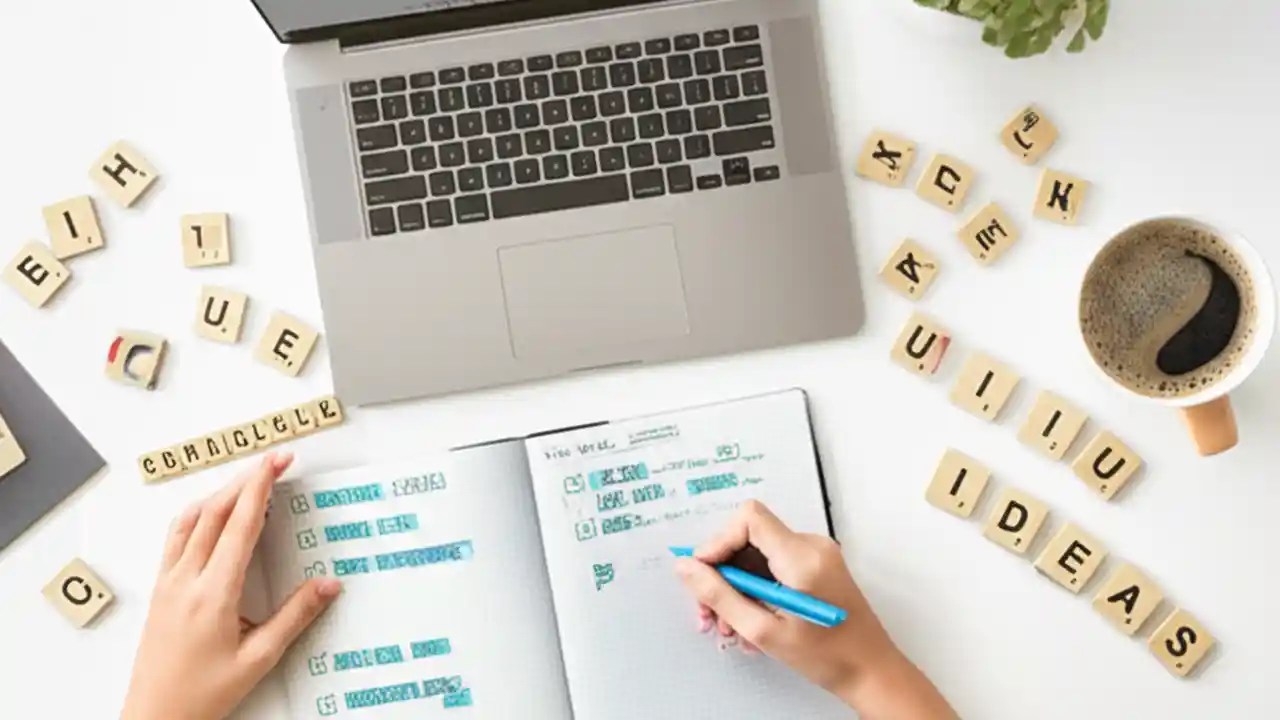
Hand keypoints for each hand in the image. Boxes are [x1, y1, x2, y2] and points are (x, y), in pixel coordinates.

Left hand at [122, 453, 341, 719]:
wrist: (154, 718)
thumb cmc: (200, 695)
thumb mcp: (258, 658)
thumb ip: (295, 617)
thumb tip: (327, 586)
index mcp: (213, 594)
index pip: (240, 524)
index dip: (260, 487)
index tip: (276, 462)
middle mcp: (185, 581)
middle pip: (215, 512)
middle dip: (246, 479)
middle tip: (274, 460)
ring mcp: (167, 583)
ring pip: (191, 520)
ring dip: (220, 493)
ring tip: (246, 480)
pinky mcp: (159, 590)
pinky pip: (176, 538)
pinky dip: (198, 514)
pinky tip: (210, 515)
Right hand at [675, 501, 954, 718]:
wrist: (872, 671)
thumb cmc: (828, 656)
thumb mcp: (763, 630)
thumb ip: (721, 596)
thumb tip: (687, 568)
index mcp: (801, 556)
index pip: (749, 518)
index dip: (718, 541)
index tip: (702, 572)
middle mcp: (811, 546)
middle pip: (749, 538)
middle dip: (722, 574)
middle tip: (707, 611)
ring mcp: (816, 555)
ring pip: (757, 556)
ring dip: (736, 588)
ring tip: (727, 626)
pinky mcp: (816, 566)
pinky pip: (773, 566)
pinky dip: (755, 591)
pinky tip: (749, 622)